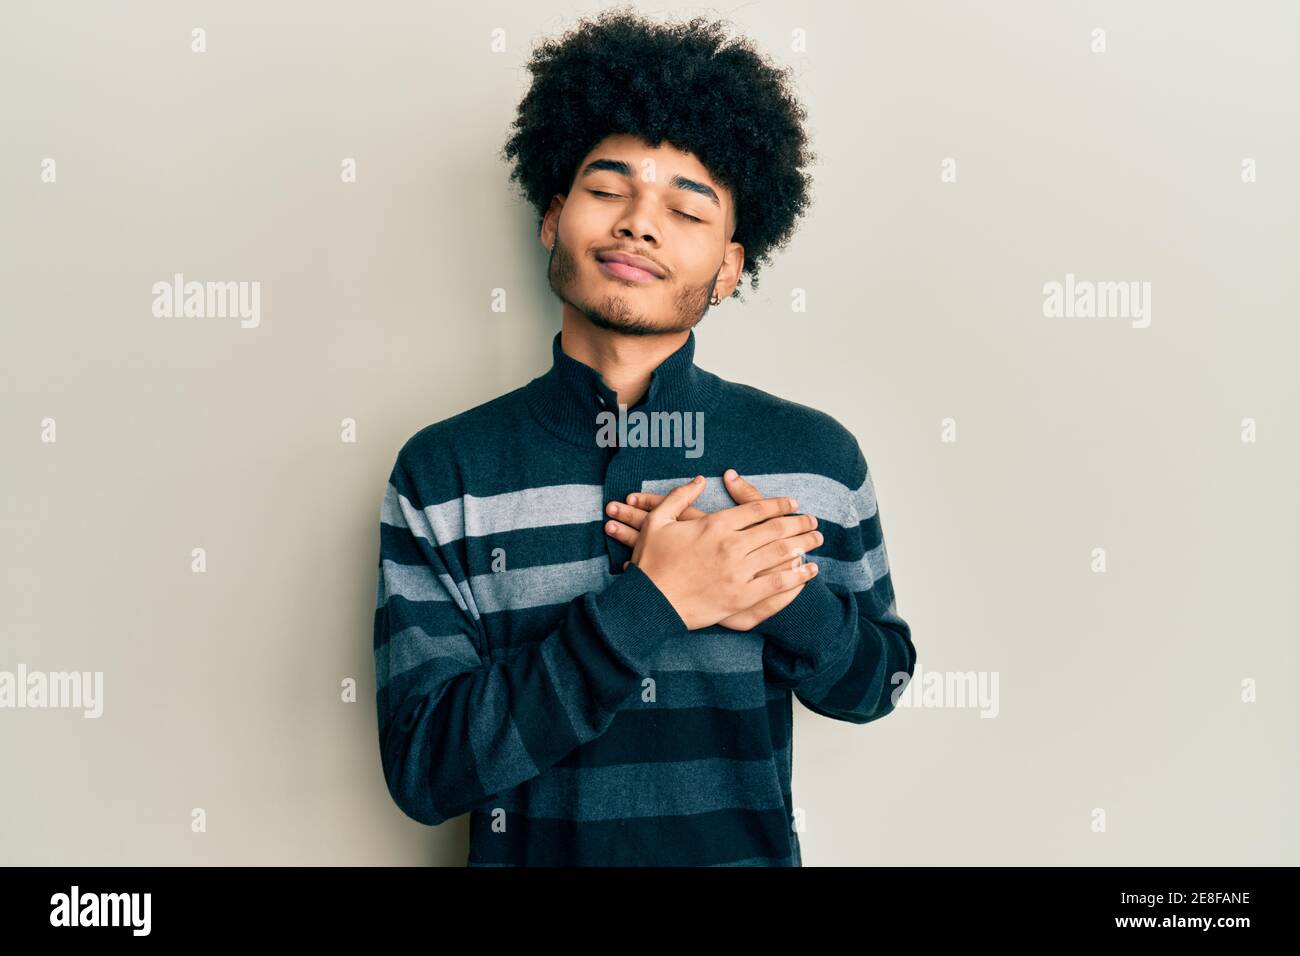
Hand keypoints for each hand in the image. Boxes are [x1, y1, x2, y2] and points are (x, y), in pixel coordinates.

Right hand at [604, 470, 822, 630]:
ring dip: (803, 544)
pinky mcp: (740, 597)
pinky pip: (777, 584)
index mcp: (714, 525)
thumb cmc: (651, 562)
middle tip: (814, 522)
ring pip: (780, 554)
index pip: (756, 510)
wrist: (648, 602)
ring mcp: (737, 573)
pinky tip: (809, 570)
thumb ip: (680, 496)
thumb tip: (701, 479)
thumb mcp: (658, 521)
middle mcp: (731, 546)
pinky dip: (797, 576)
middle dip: (798, 523)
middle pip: (775, 530)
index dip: (779, 505)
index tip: (793, 504)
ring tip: (817, 540)